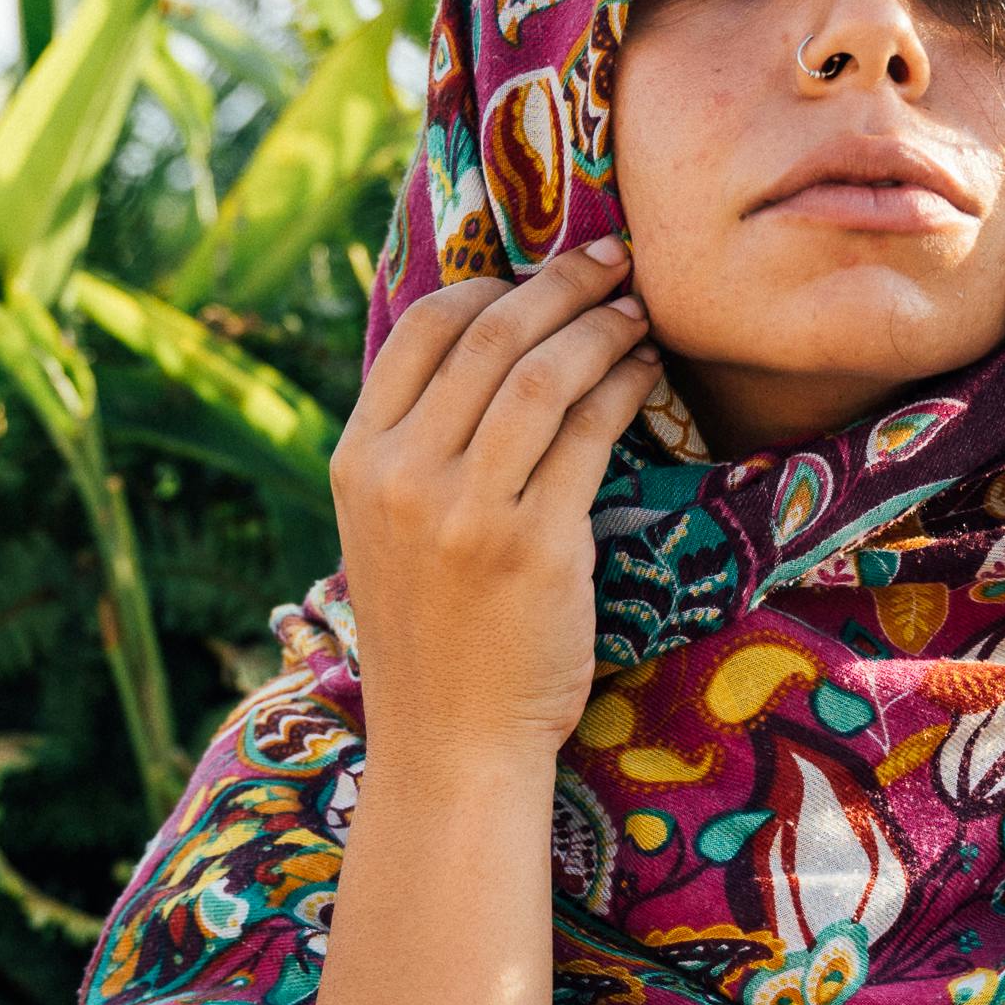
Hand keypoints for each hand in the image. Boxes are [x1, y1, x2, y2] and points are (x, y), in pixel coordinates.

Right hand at [333, 238, 667, 768]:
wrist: (450, 744)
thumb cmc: (435, 636)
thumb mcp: (390, 530)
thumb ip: (419, 446)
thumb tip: (486, 346)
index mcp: (357, 460)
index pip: (423, 329)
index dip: (493, 283)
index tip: (542, 270)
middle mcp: (400, 475)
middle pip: (490, 335)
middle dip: (562, 283)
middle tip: (616, 259)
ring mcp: (463, 510)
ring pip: (542, 373)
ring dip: (601, 326)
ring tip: (639, 312)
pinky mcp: (531, 545)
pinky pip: (587, 432)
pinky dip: (623, 388)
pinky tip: (646, 374)